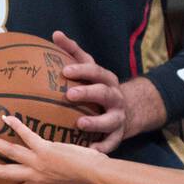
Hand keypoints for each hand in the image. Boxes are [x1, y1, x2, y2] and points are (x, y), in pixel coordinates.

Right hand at [0, 113, 105, 183]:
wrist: (93, 173)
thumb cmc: (87, 176)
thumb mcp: (71, 183)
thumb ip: (66, 182)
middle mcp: (34, 175)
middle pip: (3, 173)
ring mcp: (36, 162)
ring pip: (8, 153)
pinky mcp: (43, 149)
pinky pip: (26, 135)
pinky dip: (15, 125)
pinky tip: (5, 117)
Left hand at [51, 30, 125, 152]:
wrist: (127, 111)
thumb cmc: (98, 87)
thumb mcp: (89, 68)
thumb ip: (73, 51)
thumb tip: (56, 34)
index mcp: (107, 79)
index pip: (96, 71)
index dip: (82, 70)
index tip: (65, 70)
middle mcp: (115, 97)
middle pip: (104, 93)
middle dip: (88, 93)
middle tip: (69, 94)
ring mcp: (118, 117)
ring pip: (110, 120)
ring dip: (96, 122)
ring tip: (79, 123)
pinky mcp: (118, 136)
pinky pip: (111, 143)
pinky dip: (102, 147)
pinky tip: (88, 150)